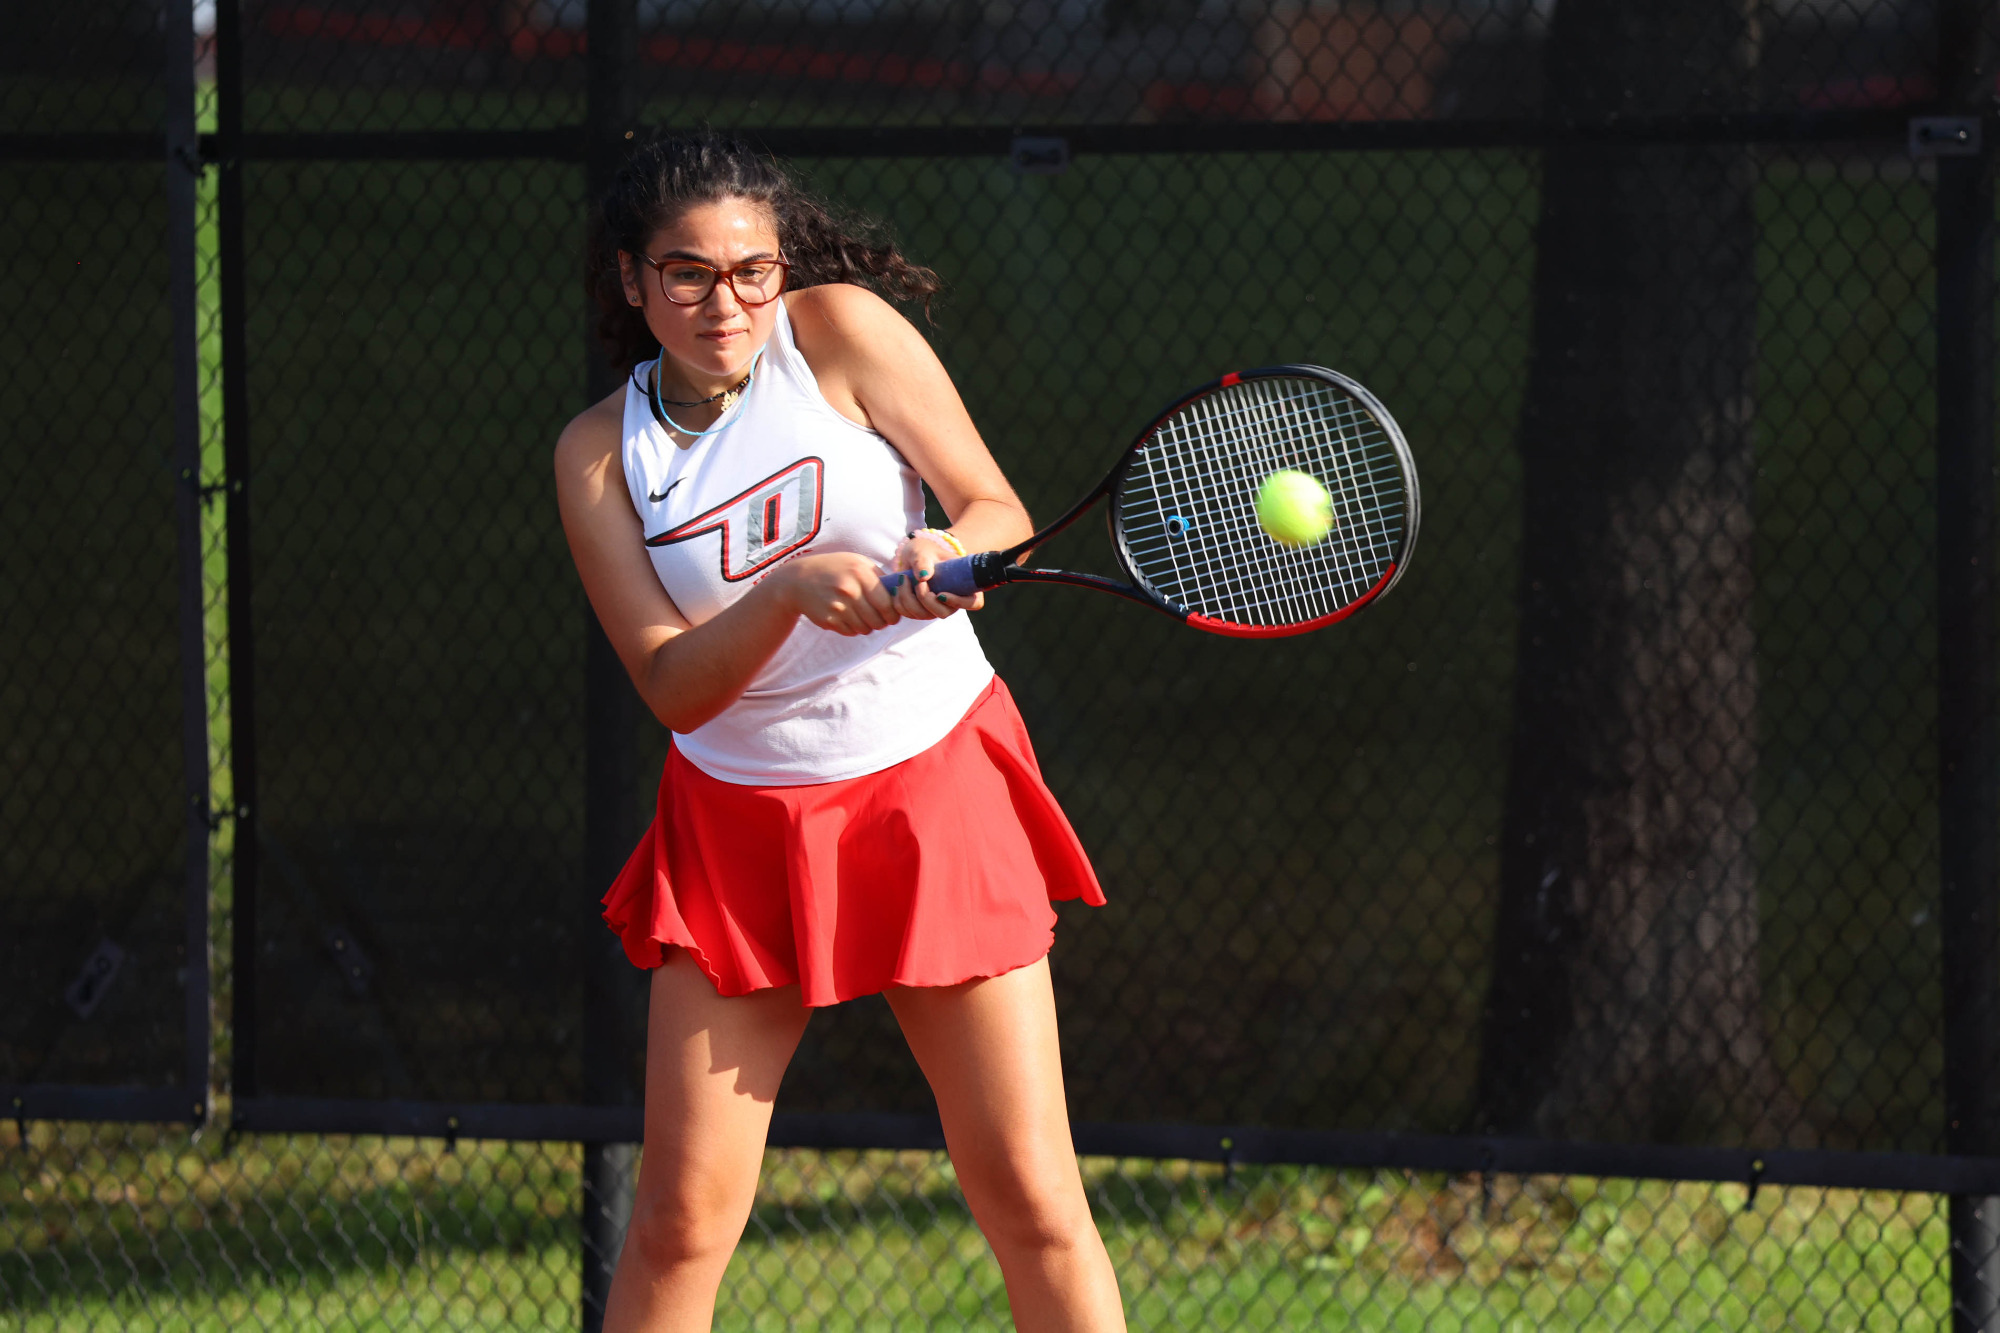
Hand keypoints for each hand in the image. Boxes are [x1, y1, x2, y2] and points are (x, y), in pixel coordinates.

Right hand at [781, 553, 902, 635]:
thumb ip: (879, 577)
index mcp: (860, 573)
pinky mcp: (828, 620)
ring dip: (868, 626)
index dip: (893, 613)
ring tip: (862, 616)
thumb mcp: (856, 563)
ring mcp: (837, 606)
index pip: (887, 603)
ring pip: (866, 629)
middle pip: (878, 620)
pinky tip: (847, 617)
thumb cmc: (834, 570)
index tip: (893, 615)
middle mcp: (849, 590)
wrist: (798, 580)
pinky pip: (851, 632)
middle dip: (882, 622)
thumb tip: (900, 595)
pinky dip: (853, 628)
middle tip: (880, 619)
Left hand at [888, 532, 984, 620]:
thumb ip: (923, 560)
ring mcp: (936, 607)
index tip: (941, 594)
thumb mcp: (923, 550)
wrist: (913, 556)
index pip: (973, 602)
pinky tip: (897, 587)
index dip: (959, 603)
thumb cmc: (925, 551)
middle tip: (918, 581)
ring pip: (924, 615)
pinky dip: (899, 602)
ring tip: (903, 579)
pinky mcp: (920, 610)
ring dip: (909, 599)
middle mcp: (952, 600)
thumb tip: (924, 576)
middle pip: (943, 613)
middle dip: (925, 600)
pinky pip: (909, 614)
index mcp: (964, 584)